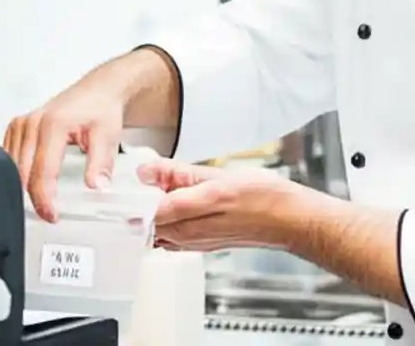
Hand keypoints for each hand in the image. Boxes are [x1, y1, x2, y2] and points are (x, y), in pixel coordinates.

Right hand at [2, 74, 125, 222]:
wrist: (97, 90)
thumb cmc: (101, 108)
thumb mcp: (108, 135)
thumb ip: (101, 162)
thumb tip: (96, 185)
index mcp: (52, 124)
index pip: (42, 172)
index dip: (44, 199)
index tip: (51, 215)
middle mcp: (32, 122)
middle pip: (23, 172)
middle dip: (33, 198)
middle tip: (49, 214)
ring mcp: (21, 124)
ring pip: (12, 166)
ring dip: (24, 186)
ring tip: (42, 201)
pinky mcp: (17, 126)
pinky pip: (9, 156)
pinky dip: (17, 172)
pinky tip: (31, 181)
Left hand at [137, 159, 310, 251]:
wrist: (289, 219)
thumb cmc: (262, 199)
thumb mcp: (217, 179)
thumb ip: (177, 175)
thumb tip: (146, 171)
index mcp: (187, 218)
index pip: (140, 215)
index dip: (128, 199)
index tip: (124, 184)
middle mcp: (187, 236)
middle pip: (146, 223)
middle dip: (138, 204)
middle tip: (141, 179)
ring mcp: (194, 242)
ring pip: (158, 229)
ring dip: (153, 211)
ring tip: (158, 187)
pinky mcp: (202, 243)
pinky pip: (173, 234)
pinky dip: (168, 219)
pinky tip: (177, 200)